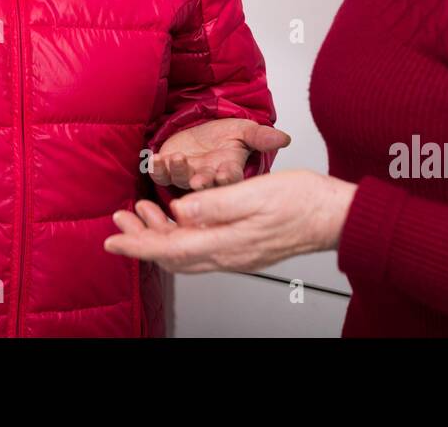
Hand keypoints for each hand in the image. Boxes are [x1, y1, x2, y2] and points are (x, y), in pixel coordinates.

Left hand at [105, 170, 356, 272]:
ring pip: (185, 251)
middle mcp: (227, 254)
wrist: (335, 215)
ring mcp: (235, 253)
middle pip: (171, 254)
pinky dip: (181, 232)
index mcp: (225, 243)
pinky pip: (201, 246)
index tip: (112, 240)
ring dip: (159, 233)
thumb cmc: (302, 201)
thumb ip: (214, 205)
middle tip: (120, 220)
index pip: (168, 249)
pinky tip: (179, 216)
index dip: (136, 244)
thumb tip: (180, 213)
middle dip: (141, 238)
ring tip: (142, 213)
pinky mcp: (243, 246)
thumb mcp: (254, 194)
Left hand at [149, 118, 291, 190]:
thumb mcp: (246, 131)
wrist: (205, 131)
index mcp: (228, 172)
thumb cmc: (227, 135)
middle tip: (198, 179)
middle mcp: (208, 180)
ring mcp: (187, 178)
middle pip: (204, 187)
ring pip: (181, 180)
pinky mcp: (169, 173)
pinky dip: (157, 168)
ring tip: (176, 158)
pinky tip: (154, 160)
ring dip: (177, 171)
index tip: (225, 175)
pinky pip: (161, 175)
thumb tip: (284, 138)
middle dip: (201, 183)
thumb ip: (261, 136)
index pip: (230, 180)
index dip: (227, 179)